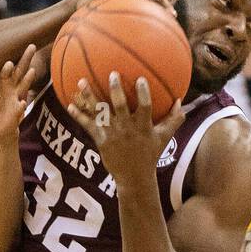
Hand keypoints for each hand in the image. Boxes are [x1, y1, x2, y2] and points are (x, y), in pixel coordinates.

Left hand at [0, 44, 36, 135]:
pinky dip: (21, 106)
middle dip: (26, 58)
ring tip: (32, 71)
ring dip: (28, 78)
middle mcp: (12, 85)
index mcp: (3, 80)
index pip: (6, 68)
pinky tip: (22, 103)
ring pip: (24, 85)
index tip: (8, 62)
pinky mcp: (17, 110)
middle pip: (20, 70)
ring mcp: (16, 97)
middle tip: (32, 46)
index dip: (7, 65)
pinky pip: (20, 107)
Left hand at [67, 75, 184, 188]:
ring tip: (81, 82)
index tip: (140, 78)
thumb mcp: (164, 138)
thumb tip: (181, 101)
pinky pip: (88, 125)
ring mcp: (112, 134)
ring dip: (89, 97)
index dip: (143, 93)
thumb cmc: (150, 154)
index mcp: (143, 126)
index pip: (144, 107)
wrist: (134, 177)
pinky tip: (69, 105)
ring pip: (99, 112)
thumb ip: (174, 119)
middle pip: (120, 106)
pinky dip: (78, 115)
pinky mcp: (101, 140)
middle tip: (112, 73)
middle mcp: (127, 128)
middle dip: (116, 89)